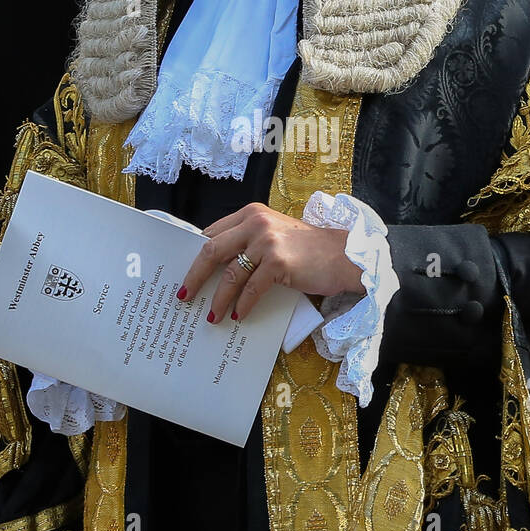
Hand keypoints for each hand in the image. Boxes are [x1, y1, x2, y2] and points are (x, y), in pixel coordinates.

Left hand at [178, 202, 364, 321]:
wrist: (344, 255)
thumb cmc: (309, 249)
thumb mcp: (274, 235)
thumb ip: (248, 242)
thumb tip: (216, 266)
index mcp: (250, 213)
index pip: (212, 233)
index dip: (195, 256)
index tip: (185, 273)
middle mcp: (256, 222)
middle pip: (212, 250)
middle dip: (195, 276)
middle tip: (184, 295)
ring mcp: (267, 241)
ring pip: (230, 274)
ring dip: (218, 299)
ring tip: (212, 316)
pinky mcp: (279, 261)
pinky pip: (252, 288)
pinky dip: (242, 305)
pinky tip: (238, 316)